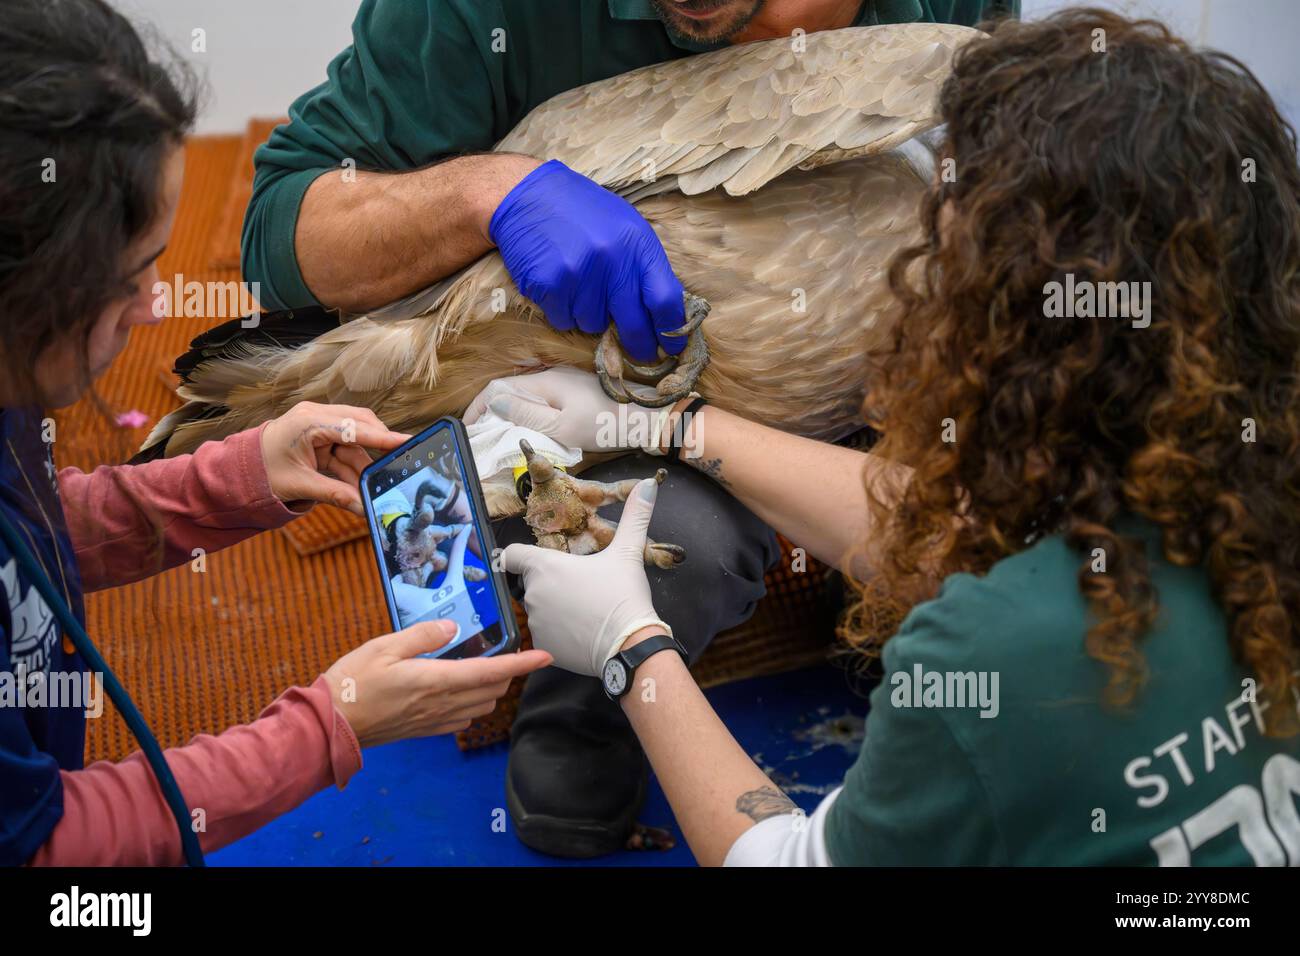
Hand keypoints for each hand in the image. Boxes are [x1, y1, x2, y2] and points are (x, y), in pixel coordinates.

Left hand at [261, 402, 409, 515]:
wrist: (239, 471)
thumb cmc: (262, 472)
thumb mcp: (299, 485)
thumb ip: (334, 494)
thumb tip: (363, 508)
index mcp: (308, 422)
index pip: (354, 427)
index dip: (382, 437)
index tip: (406, 442)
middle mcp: (316, 417)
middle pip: (360, 427)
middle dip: (377, 449)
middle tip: (396, 467)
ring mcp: (319, 426)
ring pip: (356, 442)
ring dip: (364, 466)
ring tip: (372, 488)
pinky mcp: (321, 438)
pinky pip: (346, 450)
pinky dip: (353, 468)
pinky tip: (360, 486)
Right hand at [323, 620, 551, 747]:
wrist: (330, 727)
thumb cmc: (351, 683)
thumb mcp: (384, 647)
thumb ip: (423, 636)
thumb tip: (453, 628)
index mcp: (436, 680)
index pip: (491, 672)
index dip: (523, 664)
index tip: (545, 656)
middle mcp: (441, 704)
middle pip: (492, 691)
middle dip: (509, 673)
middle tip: (509, 654)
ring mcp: (434, 721)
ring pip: (481, 708)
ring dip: (492, 690)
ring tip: (487, 670)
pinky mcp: (424, 731)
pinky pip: (462, 721)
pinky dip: (473, 706)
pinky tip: (461, 694)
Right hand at [463, 366, 675, 454]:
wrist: (646, 419)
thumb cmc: (605, 425)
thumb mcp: (561, 427)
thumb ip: (525, 414)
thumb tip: (492, 402)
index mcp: (543, 381)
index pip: (497, 388)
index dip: (477, 408)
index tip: (467, 430)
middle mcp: (550, 375)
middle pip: (508, 389)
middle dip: (489, 411)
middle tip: (479, 437)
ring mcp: (564, 381)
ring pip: (525, 394)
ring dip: (507, 412)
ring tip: (498, 436)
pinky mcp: (575, 391)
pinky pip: (541, 398)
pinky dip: (527, 412)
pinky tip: (528, 428)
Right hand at [488, 160, 685, 361]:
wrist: (527, 195)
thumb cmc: (582, 212)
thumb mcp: (625, 227)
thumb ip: (642, 266)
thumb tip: (662, 314)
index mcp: (637, 244)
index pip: (665, 298)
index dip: (672, 330)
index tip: (672, 345)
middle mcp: (612, 260)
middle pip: (634, 324)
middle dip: (639, 344)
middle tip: (640, 353)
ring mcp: (580, 274)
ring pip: (594, 325)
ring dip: (589, 315)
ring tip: (579, 285)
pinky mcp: (550, 285)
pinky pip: (565, 321)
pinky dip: (563, 311)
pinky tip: (559, 285)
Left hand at [501, 477, 669, 675]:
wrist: (630, 645)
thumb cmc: (624, 595)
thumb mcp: (629, 552)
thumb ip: (635, 516)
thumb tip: (650, 484)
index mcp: (546, 567)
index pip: (513, 555)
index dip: (524, 556)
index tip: (540, 560)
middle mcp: (533, 594)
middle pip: (532, 583)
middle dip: (552, 584)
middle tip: (582, 588)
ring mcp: (536, 622)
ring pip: (539, 609)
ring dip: (555, 608)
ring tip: (584, 611)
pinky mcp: (542, 644)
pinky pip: (545, 634)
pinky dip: (558, 633)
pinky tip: (581, 631)